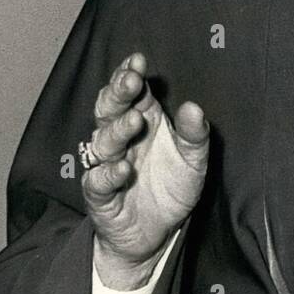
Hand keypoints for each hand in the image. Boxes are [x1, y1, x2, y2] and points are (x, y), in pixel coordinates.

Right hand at [82, 52, 208, 288]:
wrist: (156, 233)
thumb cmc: (171, 186)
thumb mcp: (194, 160)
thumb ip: (195, 134)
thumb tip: (194, 107)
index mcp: (143, 122)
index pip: (131, 92)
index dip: (129, 74)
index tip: (138, 60)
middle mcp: (122, 140)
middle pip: (110, 110)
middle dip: (118, 93)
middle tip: (131, 81)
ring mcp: (108, 165)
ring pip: (103, 142)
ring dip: (117, 130)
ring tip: (134, 121)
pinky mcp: (101, 196)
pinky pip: (98, 182)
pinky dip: (108, 174)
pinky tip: (123, 168)